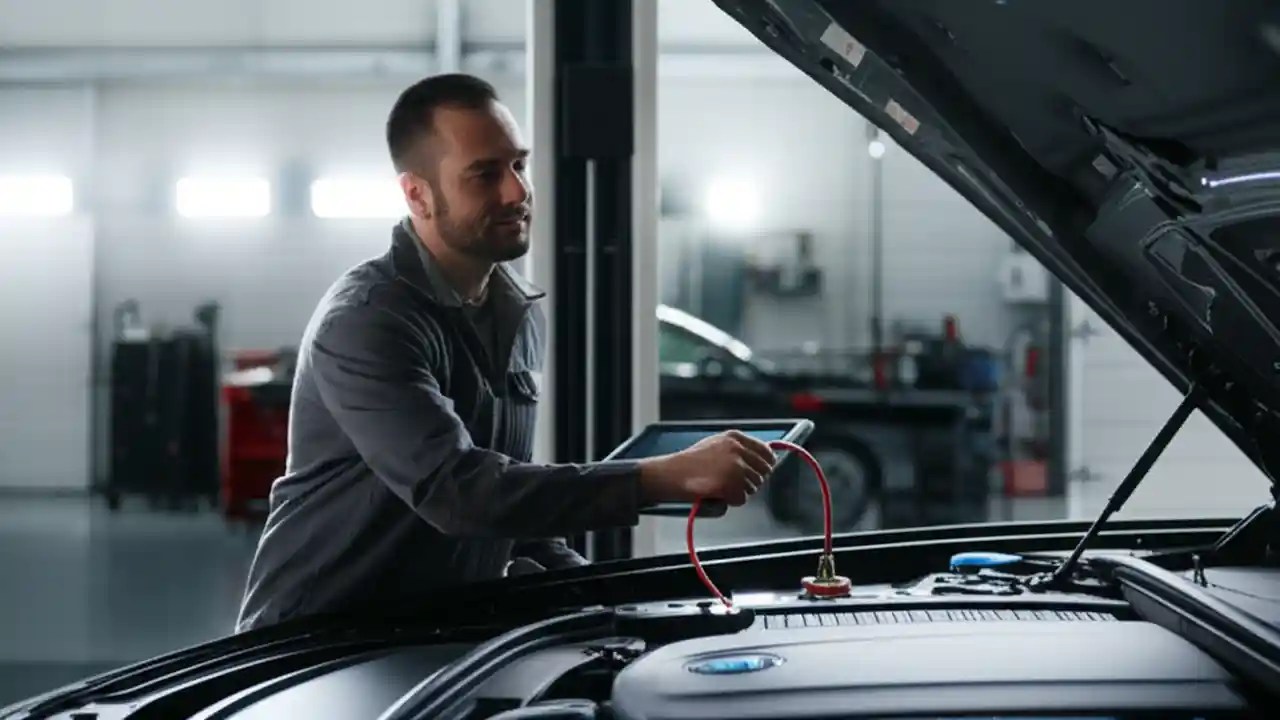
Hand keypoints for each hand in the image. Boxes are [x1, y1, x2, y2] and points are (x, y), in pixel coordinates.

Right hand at [638, 430, 776, 506]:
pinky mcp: (730, 484)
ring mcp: (734, 467)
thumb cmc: (690, 462)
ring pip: (754, 487)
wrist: (671, 473)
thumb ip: (739, 449)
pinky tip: (718, 494)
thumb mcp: (716, 445)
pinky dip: (731, 501)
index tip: (763, 470)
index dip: (766, 463)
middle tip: (735, 483)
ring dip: (740, 491)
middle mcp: (737, 450)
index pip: (766, 451)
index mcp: (735, 438)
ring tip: (721, 486)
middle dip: (752, 479)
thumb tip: (763, 457)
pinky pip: (742, 499)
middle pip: (763, 471)